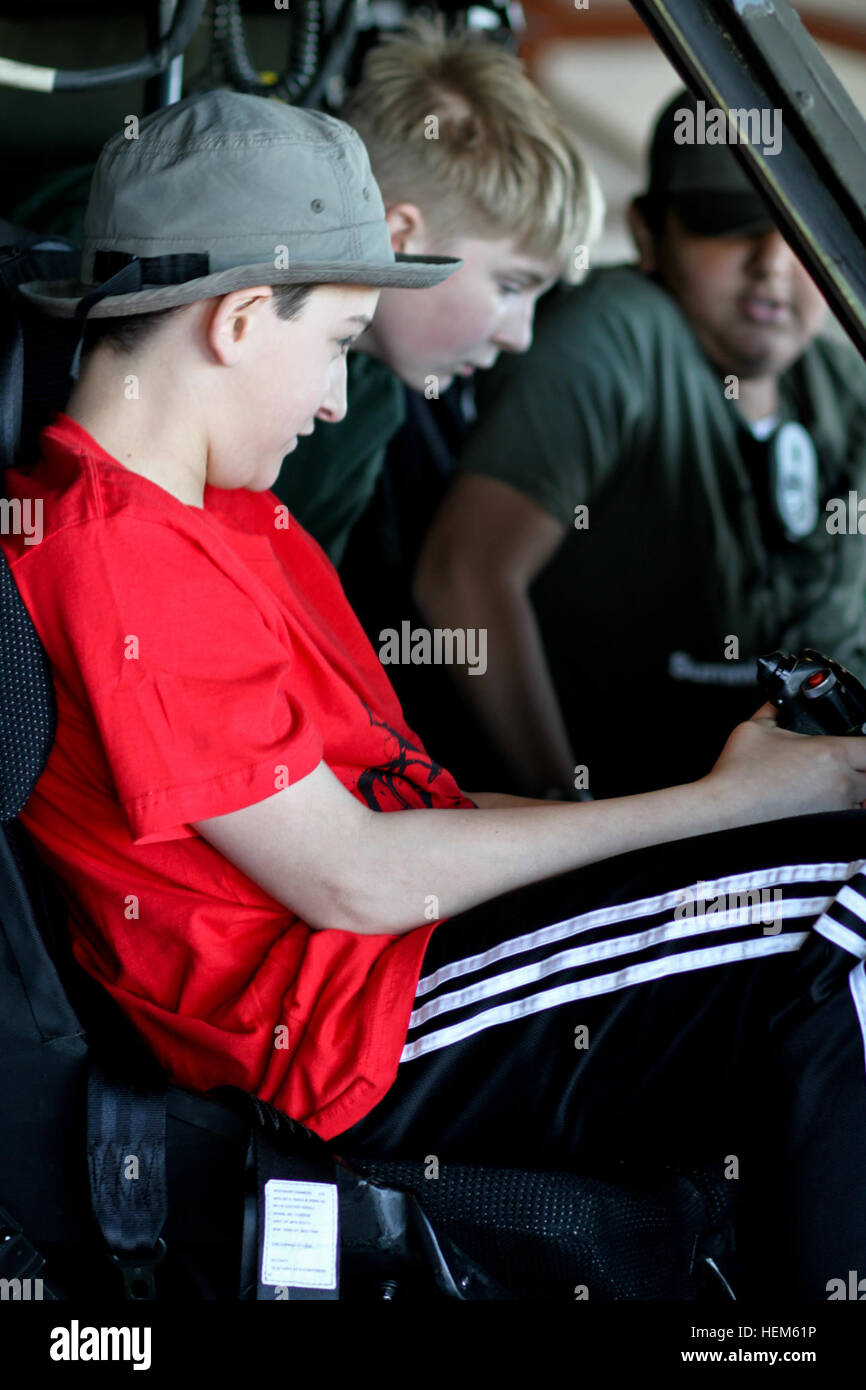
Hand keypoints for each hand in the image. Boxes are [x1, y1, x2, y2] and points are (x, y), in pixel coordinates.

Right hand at [704, 702, 865, 824]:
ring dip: (853, 792)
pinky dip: (839, 810)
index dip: (864, 744)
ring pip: (863, 800)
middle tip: (840, 766)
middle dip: (861, 770)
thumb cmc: (738, 775)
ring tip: (826, 787)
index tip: (855, 744)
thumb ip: (772, 711)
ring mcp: (835, 809)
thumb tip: (776, 703)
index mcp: (830, 754)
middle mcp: (840, 783)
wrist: (726, 812)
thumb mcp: (754, 729)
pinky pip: (847, 818)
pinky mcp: (825, 829)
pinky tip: (817, 805)